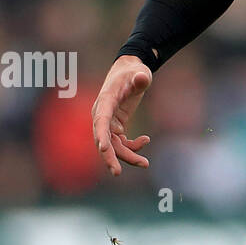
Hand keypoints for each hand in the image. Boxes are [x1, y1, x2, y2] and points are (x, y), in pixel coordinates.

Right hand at [92, 56, 152, 175]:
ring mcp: (108, 122)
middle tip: (117, 173)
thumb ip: (140, 77)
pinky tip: (145, 139)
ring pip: (114, 146)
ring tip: (145, 163)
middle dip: (110, 157)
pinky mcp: (116, 126)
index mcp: (105, 101)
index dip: (101, 135)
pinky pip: (121, 143)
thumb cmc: (133, 71)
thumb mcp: (140, 72)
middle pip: (103, 139)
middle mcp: (102, 114)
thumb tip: (142, 78)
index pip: (100, 121)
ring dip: (128, 156)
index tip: (104, 149)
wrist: (130, 72)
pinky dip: (133, 146)